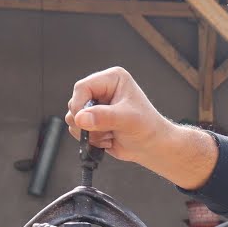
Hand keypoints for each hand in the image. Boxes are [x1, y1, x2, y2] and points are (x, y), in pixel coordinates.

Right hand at [65, 66, 218, 190]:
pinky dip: (91, 139)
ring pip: (74, 119)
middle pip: (75, 103)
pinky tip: (108, 140)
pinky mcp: (93, 122)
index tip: (83, 121)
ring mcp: (96, 107)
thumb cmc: (148, 128)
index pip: (83, 87)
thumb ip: (104, 117)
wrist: (153, 147)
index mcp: (112, 79)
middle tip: (104, 131)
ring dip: (89, 132)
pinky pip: (78, 130)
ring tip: (109, 135)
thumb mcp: (127, 119)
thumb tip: (81, 118)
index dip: (79, 104)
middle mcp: (101, 91)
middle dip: (86, 122)